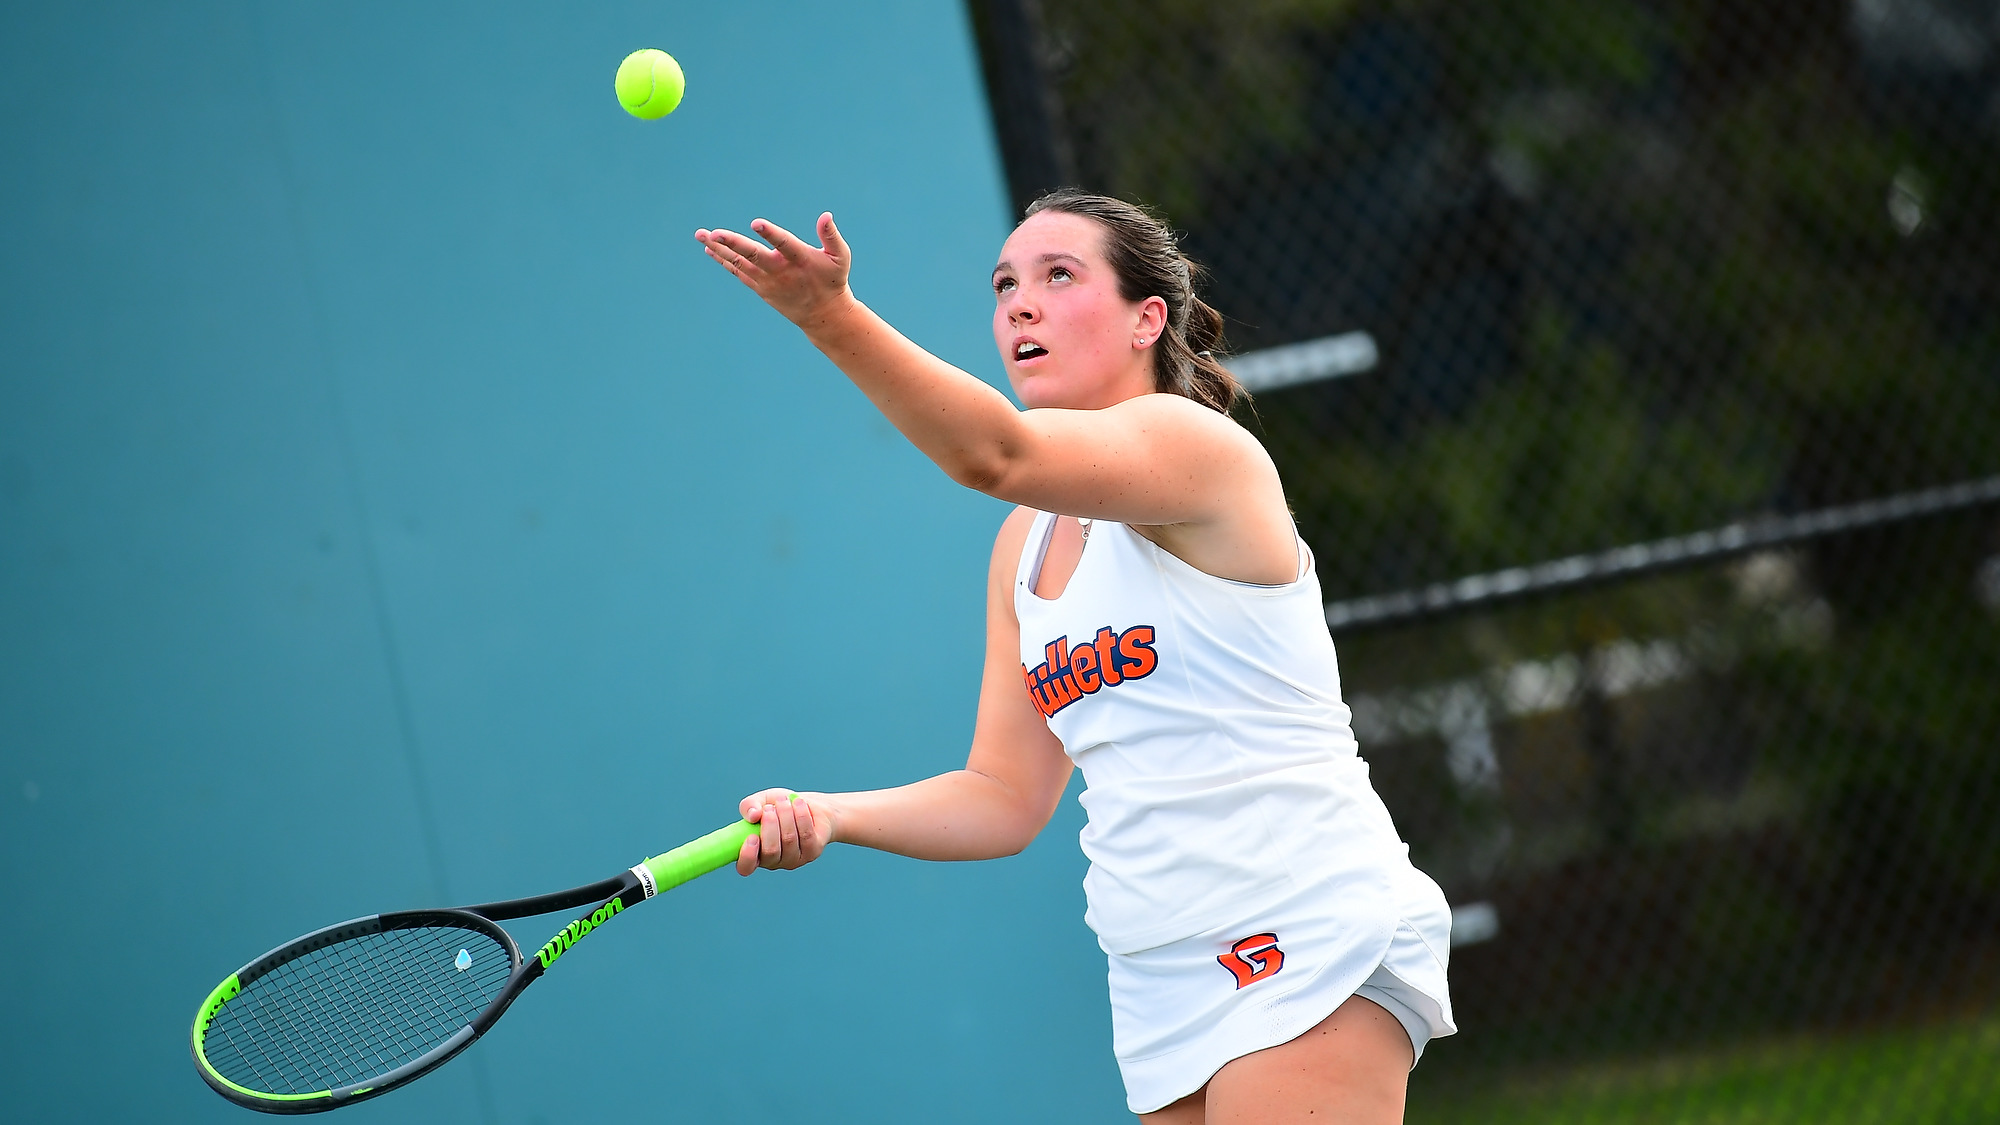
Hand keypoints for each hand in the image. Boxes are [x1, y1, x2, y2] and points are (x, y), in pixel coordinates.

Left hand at [695, 213, 852, 327]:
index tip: (756, 223)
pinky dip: (724, 261)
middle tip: (714, 233)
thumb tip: (826, 215)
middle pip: (754, 256)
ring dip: (719, 250)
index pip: (784, 244)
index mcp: (801, 260)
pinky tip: (709, 249)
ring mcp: (768, 282)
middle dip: (733, 244)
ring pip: (740, 263)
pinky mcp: (761, 288)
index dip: (771, 234)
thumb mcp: (841, 258)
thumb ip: (832, 237)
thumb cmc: (833, 279)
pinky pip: (739, 272)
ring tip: (701, 235)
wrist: (823, 315)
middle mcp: (781, 272)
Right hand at [735, 789, 834, 874]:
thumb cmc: (779, 807)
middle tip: (769, 808)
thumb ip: (749, 806)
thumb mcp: (760, 801)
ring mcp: (794, 859)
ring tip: (784, 800)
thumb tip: (753, 815)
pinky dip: (801, 815)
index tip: (751, 837)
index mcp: (755, 854)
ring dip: (785, 815)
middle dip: (770, 825)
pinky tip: (799, 803)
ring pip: (789, 840)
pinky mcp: (812, 852)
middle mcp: (774, 862)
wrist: (810, 805)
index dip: (747, 856)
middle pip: (770, 851)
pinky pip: (806, 834)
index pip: (746, 867)